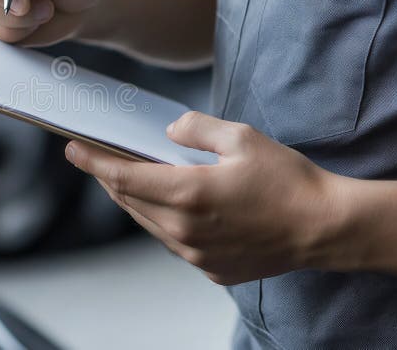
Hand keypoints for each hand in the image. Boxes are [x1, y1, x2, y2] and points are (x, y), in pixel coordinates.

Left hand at [65, 111, 343, 284]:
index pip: (122, 177)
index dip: (93, 162)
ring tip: (130, 176)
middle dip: (110, 177)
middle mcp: (184, 229)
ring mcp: (196, 254)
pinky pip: (171, 240)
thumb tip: (168, 133)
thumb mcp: (241, 137)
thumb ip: (196, 128)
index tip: (72, 149)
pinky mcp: (210, 267)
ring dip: (134, 199)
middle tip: (98, 157)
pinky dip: (162, 219)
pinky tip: (170, 203)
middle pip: (130, 201)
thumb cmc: (287, 180)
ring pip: (148, 222)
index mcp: (187, 194)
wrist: (324, 228)